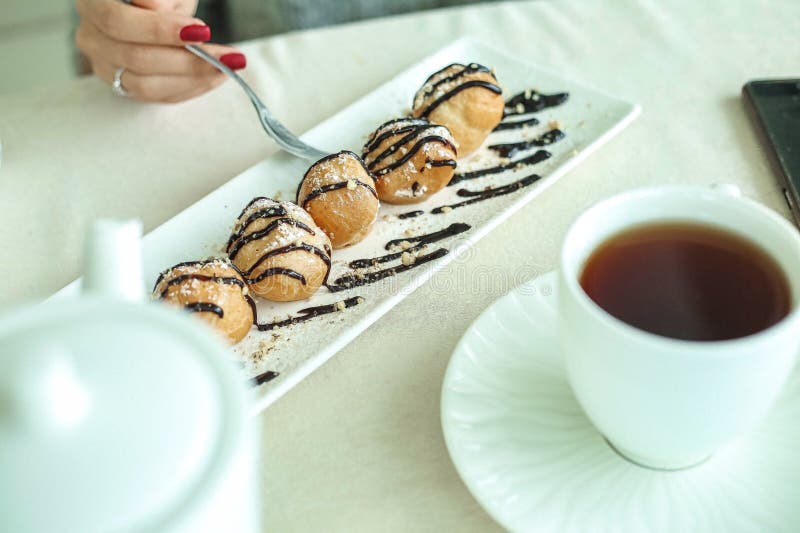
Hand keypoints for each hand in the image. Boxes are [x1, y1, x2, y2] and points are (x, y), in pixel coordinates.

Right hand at [75, 0, 246, 102]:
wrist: (148, 7)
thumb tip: (174, 21)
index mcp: (92, 2)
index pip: (118, 22)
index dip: (160, 29)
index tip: (201, 30)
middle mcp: (90, 35)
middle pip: (136, 58)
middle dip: (188, 60)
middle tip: (227, 56)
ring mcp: (103, 65)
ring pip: (146, 85)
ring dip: (194, 78)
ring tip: (226, 66)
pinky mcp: (123, 86)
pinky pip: (157, 97)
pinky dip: (191, 87)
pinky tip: (214, 76)